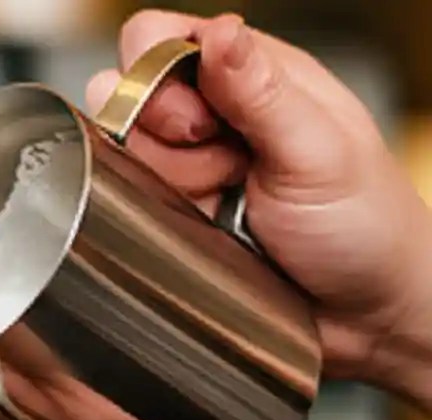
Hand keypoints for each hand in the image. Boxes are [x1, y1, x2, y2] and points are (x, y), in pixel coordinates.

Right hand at [87, 11, 431, 409]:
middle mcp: (215, 116)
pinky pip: (126, 203)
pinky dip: (147, 217)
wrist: (366, 316)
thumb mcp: (319, 152)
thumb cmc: (366, 228)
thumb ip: (262, 91)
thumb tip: (220, 33)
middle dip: (156, 136)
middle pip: (128, 98)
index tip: (194, 122)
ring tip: (218, 205)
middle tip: (217, 168)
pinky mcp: (173, 215)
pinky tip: (199, 227)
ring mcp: (188, 167)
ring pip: (123, 154)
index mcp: (256, 76)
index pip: (163, 41)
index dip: (156, 74)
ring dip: (160, 183)